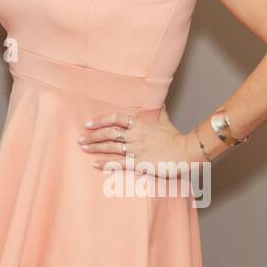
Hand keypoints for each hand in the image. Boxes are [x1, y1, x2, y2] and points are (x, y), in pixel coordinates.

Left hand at [81, 108, 197, 178]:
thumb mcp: (166, 122)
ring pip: (111, 147)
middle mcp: (135, 136)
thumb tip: (160, 102)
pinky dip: (105, 163)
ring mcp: (136, 150)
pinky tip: (94, 163)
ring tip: (82, 147)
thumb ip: (159, 113)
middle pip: (109, 133)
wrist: (186, 151)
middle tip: (79, 138)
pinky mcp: (139, 163)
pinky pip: (119, 163)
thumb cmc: (176, 138)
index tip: (88, 123)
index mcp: (139, 125)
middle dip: (92, 135)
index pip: (116, 118)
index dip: (100, 120)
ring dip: (95, 147)